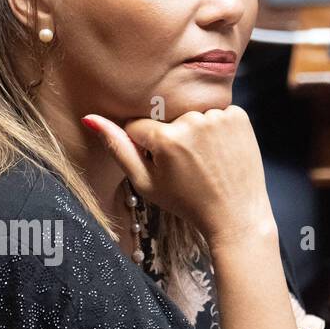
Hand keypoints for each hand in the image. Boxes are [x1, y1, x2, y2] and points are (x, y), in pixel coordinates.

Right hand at [82, 106, 273, 250]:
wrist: (235, 215)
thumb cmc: (186, 203)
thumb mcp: (145, 183)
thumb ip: (117, 149)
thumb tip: (90, 118)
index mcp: (165, 139)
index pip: (138, 127)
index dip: (146, 148)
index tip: (162, 166)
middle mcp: (191, 121)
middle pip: (167, 120)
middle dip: (172, 138)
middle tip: (188, 167)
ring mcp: (218, 117)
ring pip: (192, 115)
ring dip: (195, 133)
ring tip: (206, 161)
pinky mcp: (239, 115)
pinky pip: (217, 113)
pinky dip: (218, 129)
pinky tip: (222, 152)